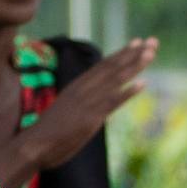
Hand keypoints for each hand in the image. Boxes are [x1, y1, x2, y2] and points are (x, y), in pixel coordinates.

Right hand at [23, 39, 155, 174]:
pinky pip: (112, 102)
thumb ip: (81, 106)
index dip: (122, 53)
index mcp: (77, 87)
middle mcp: (83, 90)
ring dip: (134, 66)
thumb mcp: (65, 112)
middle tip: (153, 41)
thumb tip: (97, 109)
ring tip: (151, 53)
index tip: (137, 42)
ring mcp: (87, 103)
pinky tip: (142, 84)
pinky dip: (127, 92)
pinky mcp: (90, 118)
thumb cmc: (47, 133)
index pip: (103, 66)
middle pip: (112, 68)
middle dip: (133, 54)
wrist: (33, 146)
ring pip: (115, 80)